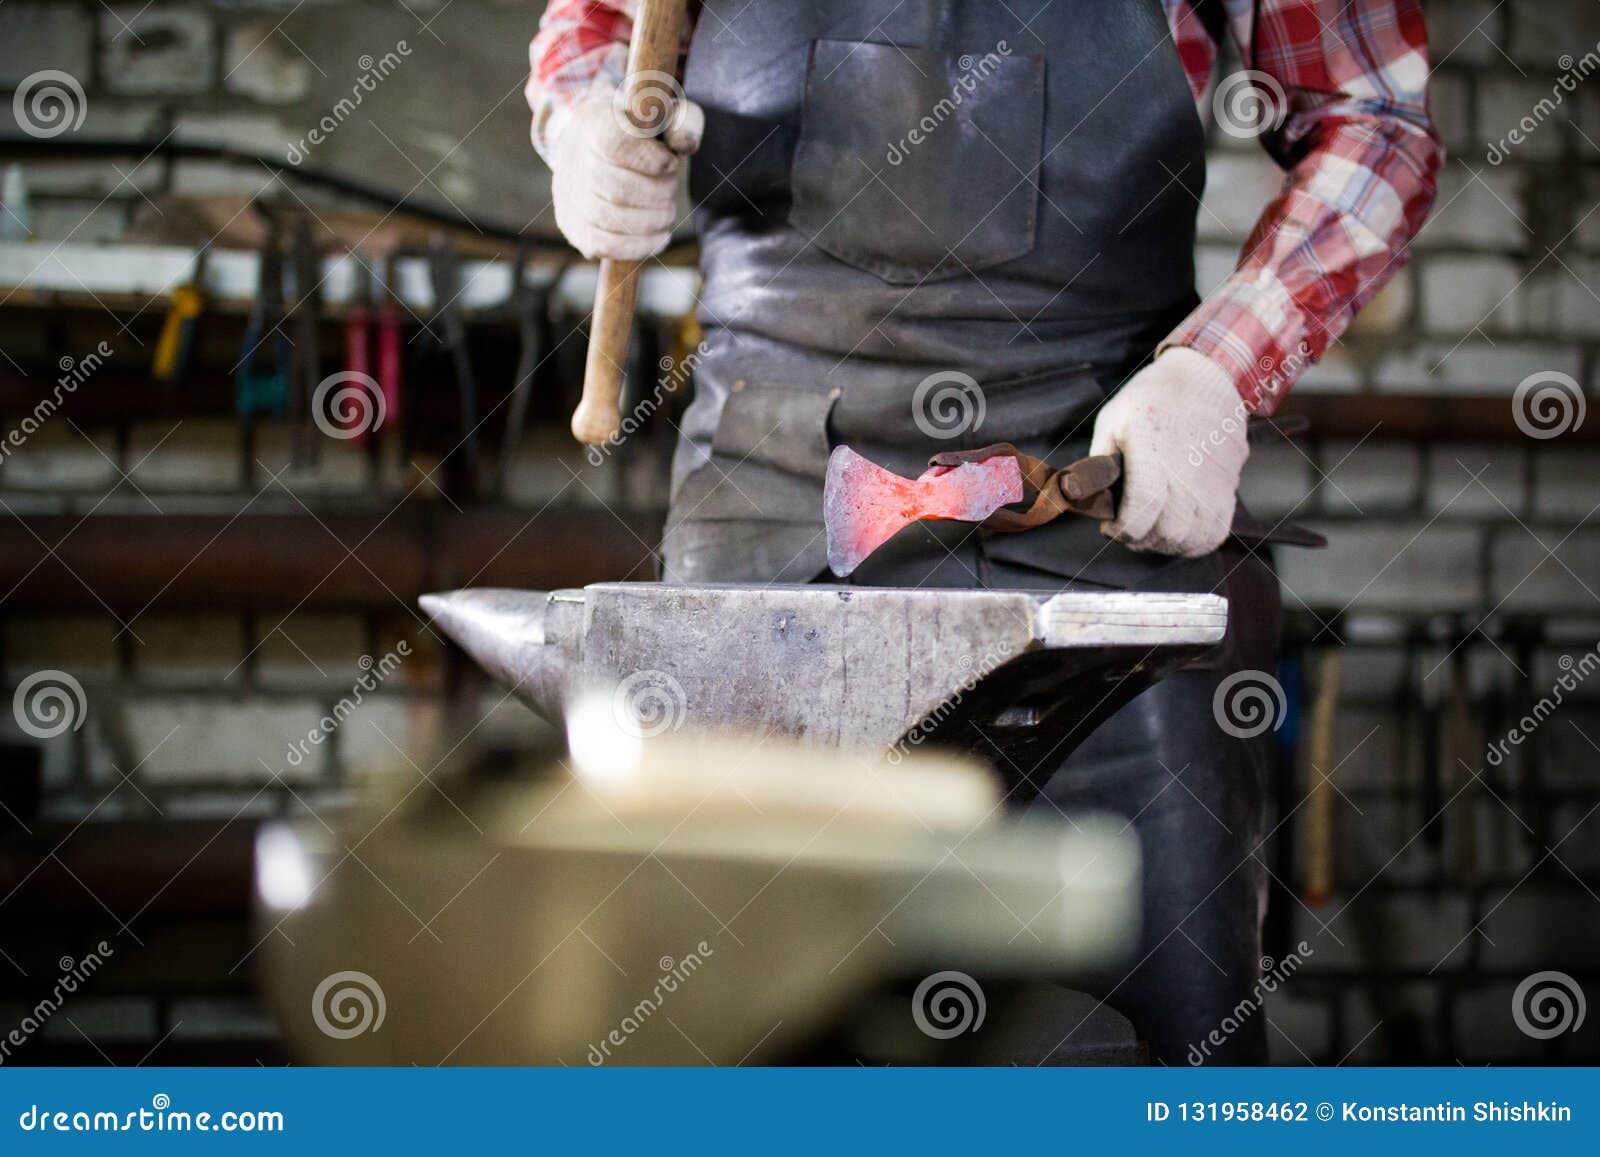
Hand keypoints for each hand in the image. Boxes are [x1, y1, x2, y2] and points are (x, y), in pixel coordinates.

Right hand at [549, 87, 703, 260]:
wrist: (591, 143)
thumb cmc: (639, 131)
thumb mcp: (667, 114)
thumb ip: (683, 121)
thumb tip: (682, 144)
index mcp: (595, 124)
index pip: (617, 145)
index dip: (650, 160)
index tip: (671, 162)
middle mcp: (574, 160)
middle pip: (618, 189)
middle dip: (658, 195)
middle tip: (670, 188)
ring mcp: (569, 196)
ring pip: (611, 220)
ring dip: (652, 221)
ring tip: (666, 212)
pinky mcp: (572, 225)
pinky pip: (604, 245)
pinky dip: (639, 246)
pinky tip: (659, 236)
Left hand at [1089, 347, 1248, 557]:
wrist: (1205, 378)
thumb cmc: (1151, 398)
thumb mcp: (1112, 420)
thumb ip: (1098, 463)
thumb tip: (1084, 498)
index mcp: (1153, 450)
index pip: (1141, 512)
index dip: (1121, 529)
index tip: (1109, 526)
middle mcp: (1188, 470)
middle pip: (1167, 532)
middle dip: (1140, 539)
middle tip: (1127, 528)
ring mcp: (1214, 481)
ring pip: (1191, 538)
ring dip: (1165, 543)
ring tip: (1150, 529)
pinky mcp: (1229, 487)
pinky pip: (1214, 533)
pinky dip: (1194, 542)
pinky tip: (1176, 531)